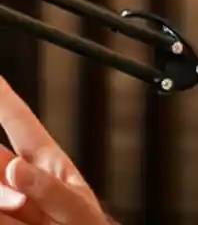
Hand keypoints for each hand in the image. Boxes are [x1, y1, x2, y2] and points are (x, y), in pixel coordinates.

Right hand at [0, 76, 112, 224]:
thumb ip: (50, 190)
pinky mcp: (2, 219)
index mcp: (45, 164)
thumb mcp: (78, 212)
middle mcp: (17, 179)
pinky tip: (15, 216)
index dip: (2, 96)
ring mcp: (6, 200)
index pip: (20, 122)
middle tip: (18, 197)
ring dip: (1, 196)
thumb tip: (15, 167)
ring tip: (19, 209)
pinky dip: (4, 214)